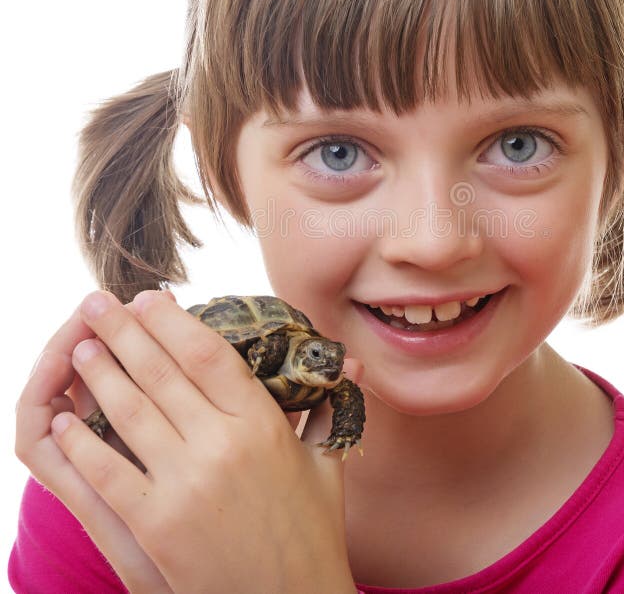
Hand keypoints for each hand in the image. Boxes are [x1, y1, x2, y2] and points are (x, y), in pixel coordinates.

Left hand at [46, 289, 359, 593]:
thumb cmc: (311, 531)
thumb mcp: (328, 463)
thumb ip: (330, 407)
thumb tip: (352, 364)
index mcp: (263, 425)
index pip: (209, 354)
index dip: (173, 321)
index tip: (149, 298)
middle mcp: (222, 445)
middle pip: (161, 371)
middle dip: (123, 331)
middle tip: (98, 302)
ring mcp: (185, 485)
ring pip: (130, 411)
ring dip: (99, 373)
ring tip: (82, 345)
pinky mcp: (154, 525)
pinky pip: (107, 470)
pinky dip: (82, 440)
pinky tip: (67, 416)